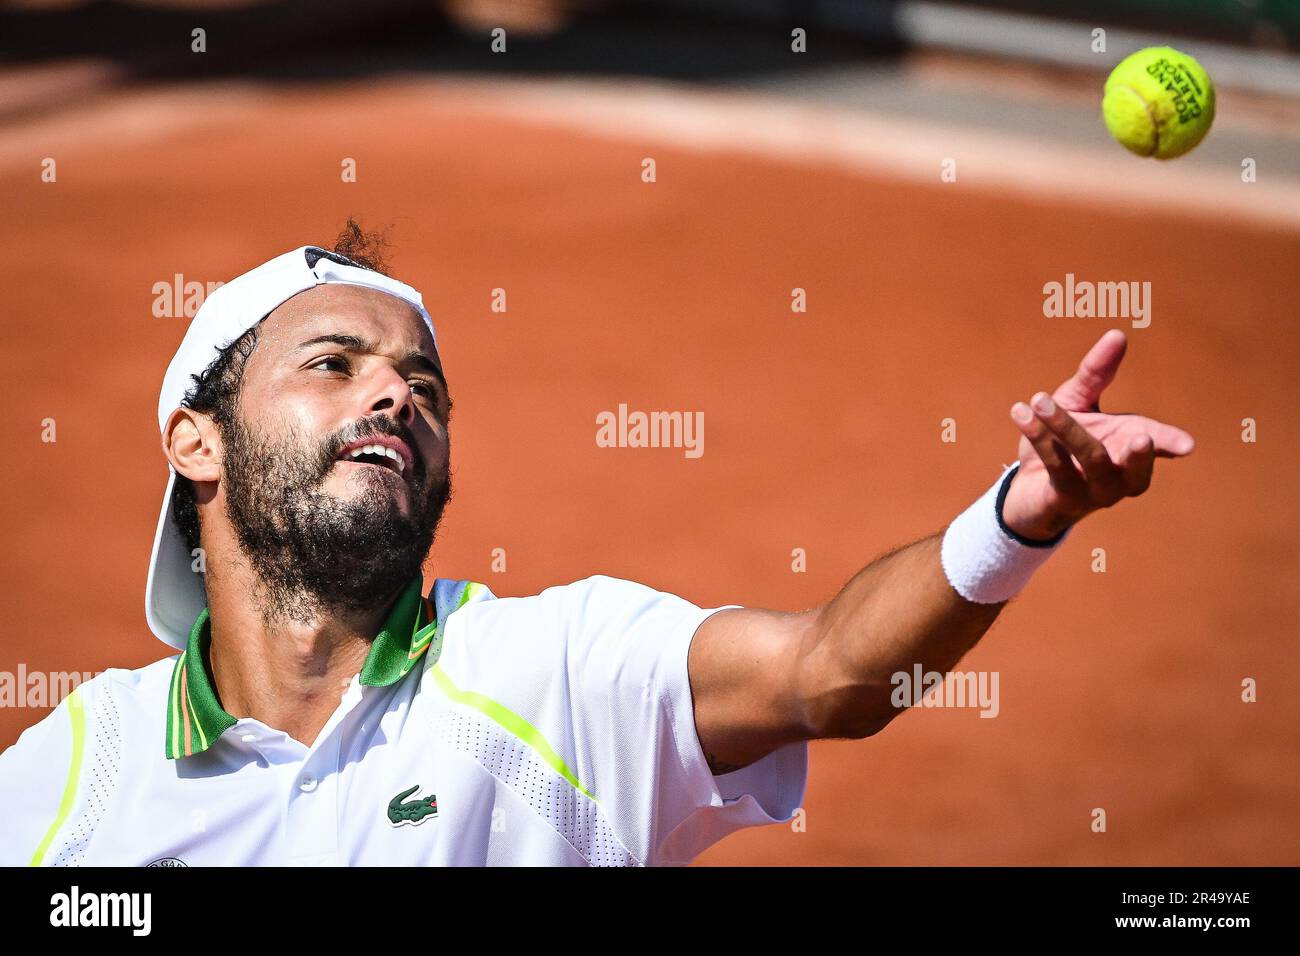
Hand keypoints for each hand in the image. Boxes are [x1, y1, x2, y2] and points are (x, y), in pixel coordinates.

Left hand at [1000, 330, 1194, 540]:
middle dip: (1139, 454)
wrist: (1029, 485)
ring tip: (1040, 397)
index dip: (1170, 443)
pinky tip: (1020, 412)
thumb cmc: (1063, 441)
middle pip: (1133, 465)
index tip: (1187, 445)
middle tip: (1142, 437)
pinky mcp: (1064, 498)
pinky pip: (1055, 465)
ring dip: (1065, 427)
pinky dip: (1037, 436)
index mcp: (1132, 446)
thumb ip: (1096, 373)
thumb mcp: (1078, 402)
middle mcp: (1122, 475)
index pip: (1158, 444)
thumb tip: (1118, 334)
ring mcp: (1096, 491)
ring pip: (1089, 458)